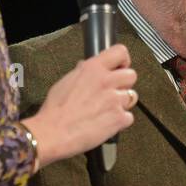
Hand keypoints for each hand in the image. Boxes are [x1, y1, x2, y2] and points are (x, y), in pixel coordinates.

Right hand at [22, 44, 137, 169]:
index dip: (123, 61)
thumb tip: (86, 67)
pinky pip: (129, 117)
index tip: (120, 67)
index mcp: (93, 69)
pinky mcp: (119, 118)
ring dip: (122, 103)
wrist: (53, 133)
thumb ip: (82, 72)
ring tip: (105, 110)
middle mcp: (106, 81)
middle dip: (124, 84)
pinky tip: (106, 122)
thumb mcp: (65, 81)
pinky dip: (120, 122)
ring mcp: (115, 100)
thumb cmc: (55, 111)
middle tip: (113, 92)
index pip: (120, 52)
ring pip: (132, 97)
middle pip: (131, 75)